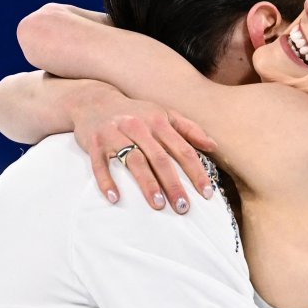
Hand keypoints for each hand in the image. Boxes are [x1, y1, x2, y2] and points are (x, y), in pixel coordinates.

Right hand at [72, 88, 217, 213]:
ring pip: (134, 161)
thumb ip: (189, 129)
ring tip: (158, 204)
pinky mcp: (95, 143)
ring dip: (147, 184)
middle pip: (160, 158)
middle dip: (173, 184)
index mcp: (158, 121)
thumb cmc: (135, 112)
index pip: (182, 149)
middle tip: (183, 206)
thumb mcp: (163, 114)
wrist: (94, 101)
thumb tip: (213, 146)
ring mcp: (115, 134)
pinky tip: (115, 198)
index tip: (206, 193)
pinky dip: (107, 181)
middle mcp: (138, 126)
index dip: (196, 171)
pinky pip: (101, 164)